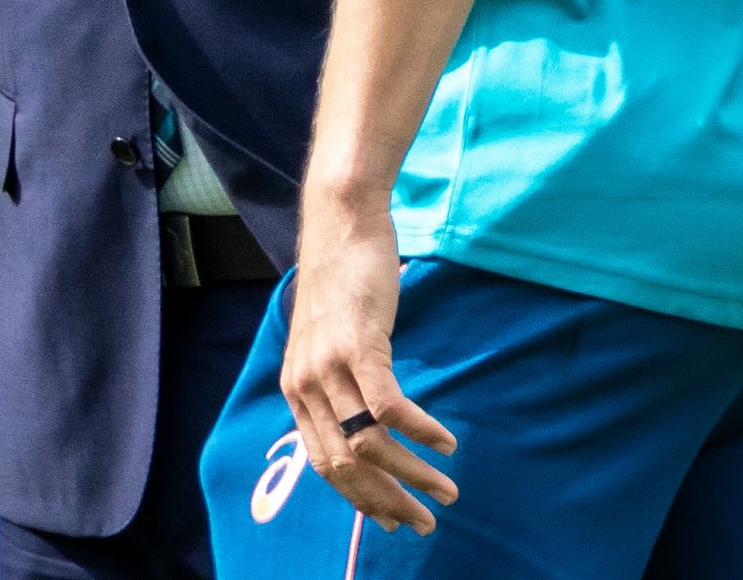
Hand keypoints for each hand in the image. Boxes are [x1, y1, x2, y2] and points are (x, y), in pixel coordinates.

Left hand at [280, 196, 457, 535]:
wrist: (341, 218)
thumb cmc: (342, 276)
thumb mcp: (327, 338)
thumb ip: (337, 378)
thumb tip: (364, 415)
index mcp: (296, 388)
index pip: (324, 464)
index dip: (359, 498)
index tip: (390, 521)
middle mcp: (306, 383)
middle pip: (346, 465)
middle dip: (387, 502)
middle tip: (423, 522)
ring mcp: (330, 364)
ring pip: (371, 443)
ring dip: (413, 474)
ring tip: (446, 489)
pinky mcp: (359, 343)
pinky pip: (390, 406)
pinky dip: (421, 431)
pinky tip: (446, 442)